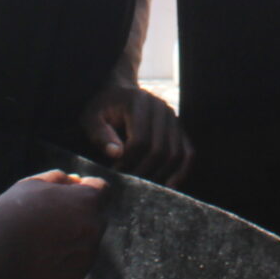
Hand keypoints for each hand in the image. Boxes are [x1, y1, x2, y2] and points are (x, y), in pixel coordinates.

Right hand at [0, 170, 107, 278]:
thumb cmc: (12, 212)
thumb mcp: (35, 183)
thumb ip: (61, 179)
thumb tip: (76, 181)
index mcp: (88, 202)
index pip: (102, 190)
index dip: (87, 188)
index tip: (71, 193)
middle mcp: (93, 229)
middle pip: (97, 217)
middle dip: (81, 214)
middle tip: (51, 218)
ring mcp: (85, 257)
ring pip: (87, 243)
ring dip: (74, 239)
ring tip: (41, 240)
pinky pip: (76, 265)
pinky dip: (65, 261)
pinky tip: (41, 258)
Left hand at [78, 82, 192, 187]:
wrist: (120, 92)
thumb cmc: (102, 108)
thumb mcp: (91, 117)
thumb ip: (100, 134)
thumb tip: (117, 154)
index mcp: (138, 102)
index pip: (140, 140)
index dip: (128, 161)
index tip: (115, 171)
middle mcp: (161, 107)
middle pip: (160, 149)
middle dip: (143, 172)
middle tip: (128, 184)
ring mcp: (173, 117)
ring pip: (176, 153)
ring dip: (161, 175)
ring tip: (143, 187)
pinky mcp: (179, 127)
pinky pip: (188, 151)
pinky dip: (182, 170)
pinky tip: (170, 186)